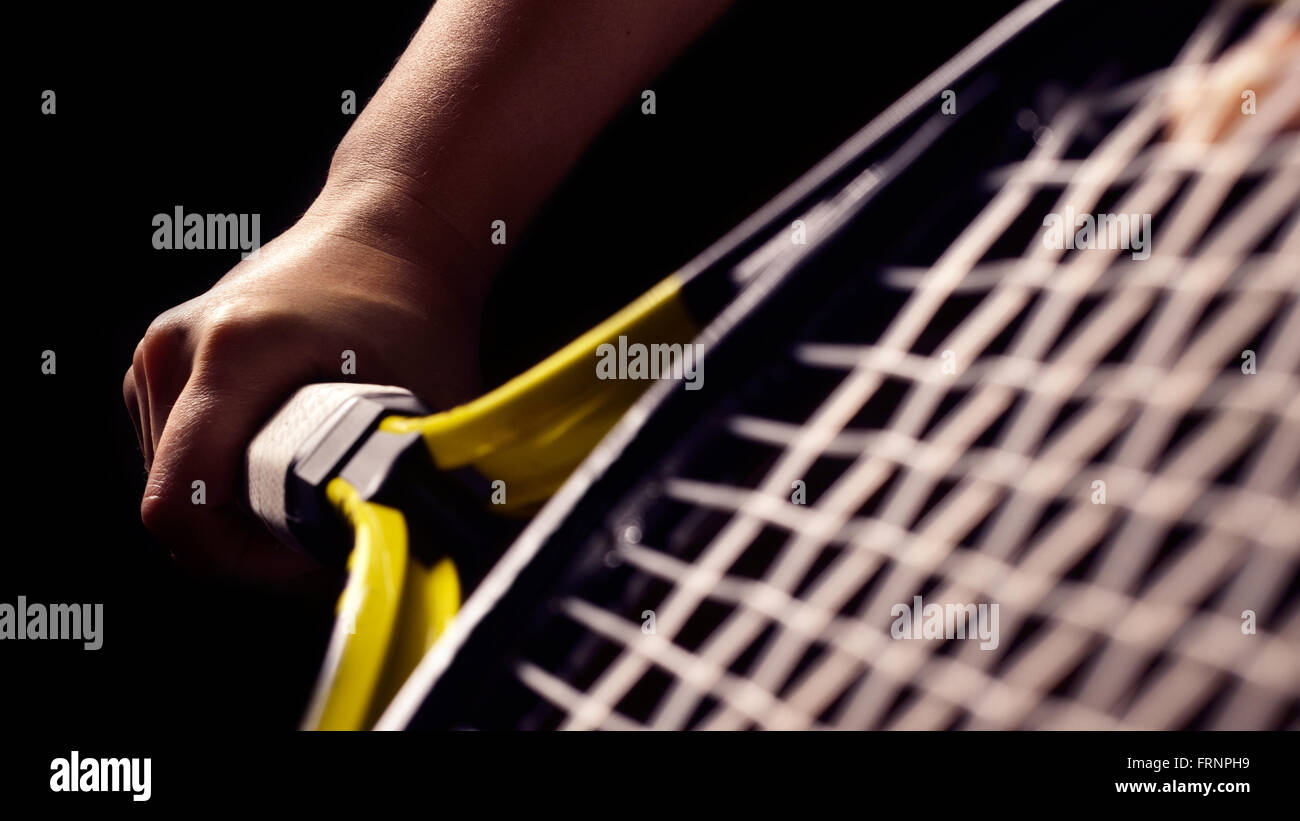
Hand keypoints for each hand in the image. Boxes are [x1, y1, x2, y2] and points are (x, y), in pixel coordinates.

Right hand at [124, 179, 491, 581]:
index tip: (315, 554)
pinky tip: (283, 464)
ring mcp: (159, 352)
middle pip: (177, 503)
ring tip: (314, 491)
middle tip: (331, 531)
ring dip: (235, 512)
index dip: (245, 560)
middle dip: (250, 542)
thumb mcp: (429, 400)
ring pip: (173, 485)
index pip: (180, 503)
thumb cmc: (413, 308)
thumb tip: (403, 563)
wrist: (388, 233)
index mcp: (235, 352)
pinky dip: (223, 480)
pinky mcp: (161, 362)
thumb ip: (415, 486)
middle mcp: (177, 348)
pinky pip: (174, 456)